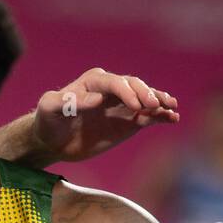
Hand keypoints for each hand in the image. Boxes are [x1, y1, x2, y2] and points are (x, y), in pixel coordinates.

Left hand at [35, 69, 178, 162]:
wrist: (53, 140)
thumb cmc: (48, 121)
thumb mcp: (50, 109)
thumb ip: (68, 102)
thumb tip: (96, 99)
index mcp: (93, 82)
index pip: (115, 83)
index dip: (127, 92)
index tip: (136, 105)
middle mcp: (111, 90)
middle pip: (134, 87)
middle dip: (146, 94)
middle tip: (154, 106)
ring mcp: (122, 105)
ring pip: (145, 99)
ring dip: (159, 102)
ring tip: (171, 107)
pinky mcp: (128, 121)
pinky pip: (148, 116)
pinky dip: (160, 117)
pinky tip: (173, 118)